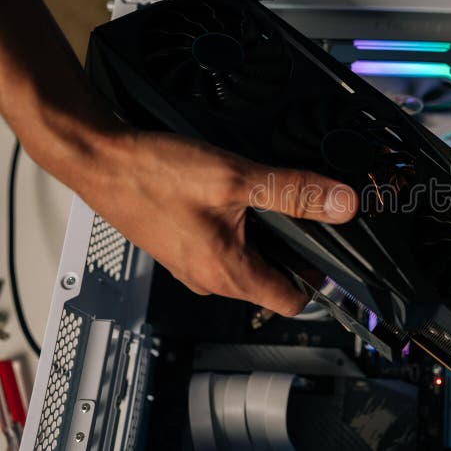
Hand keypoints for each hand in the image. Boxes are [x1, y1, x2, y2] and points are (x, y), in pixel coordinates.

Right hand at [77, 130, 357, 315]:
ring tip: (272, 200)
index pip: (291, 301)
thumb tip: (341, 204)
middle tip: (306, 213)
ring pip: (250, 262)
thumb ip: (293, 193)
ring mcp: (194, 264)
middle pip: (272, 281)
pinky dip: (242, 228)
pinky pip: (227, 247)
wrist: (99, 159)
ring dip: (268, 237)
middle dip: (295, 252)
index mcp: (227, 274)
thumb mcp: (236, 178)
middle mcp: (209, 278)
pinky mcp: (183, 246)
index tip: (331, 251)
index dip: (318, 280)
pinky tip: (240, 197)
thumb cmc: (153, 174)